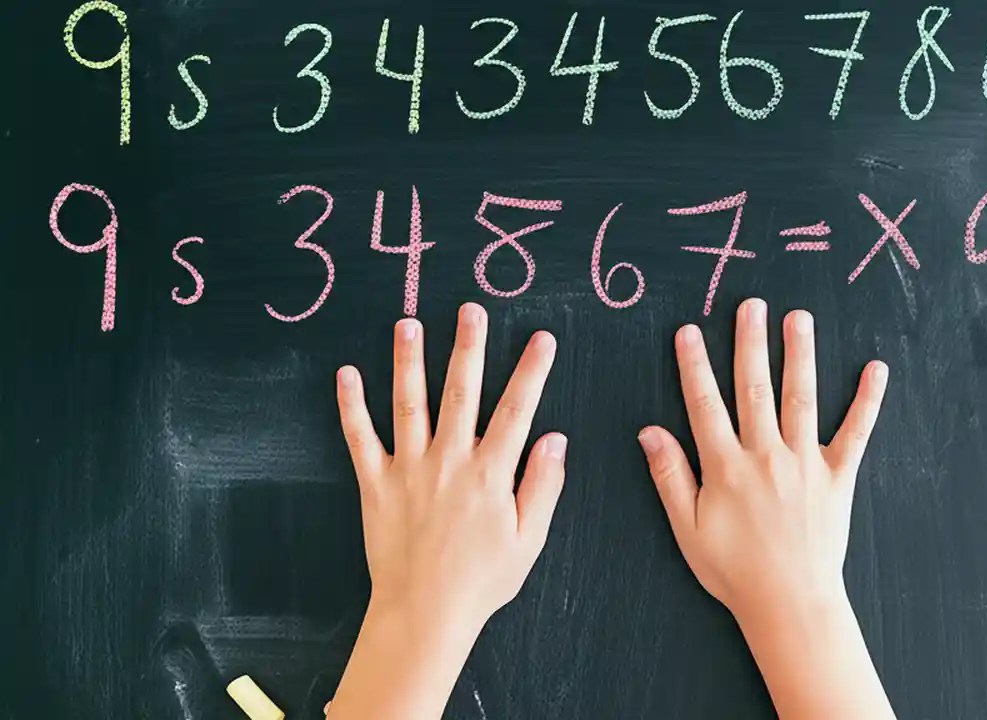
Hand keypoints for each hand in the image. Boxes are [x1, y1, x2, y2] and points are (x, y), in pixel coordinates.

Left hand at [328, 304, 564, 719]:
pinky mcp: (376, 484)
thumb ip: (542, 485)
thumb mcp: (529, 539)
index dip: (531, 371)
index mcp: (491, 473)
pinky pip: (361, 438)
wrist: (424, 613)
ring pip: (410, 403)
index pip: (516, 410)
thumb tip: (555, 439)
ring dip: (409, 360)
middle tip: (470, 310)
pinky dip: (352, 406)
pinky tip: (347, 374)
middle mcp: (450, 461)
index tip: (542, 339)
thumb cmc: (481, 581)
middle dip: (468, 347)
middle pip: (461, 392)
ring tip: (409, 322)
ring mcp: (409, 469)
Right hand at [639, 298, 893, 718]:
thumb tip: (650, 431)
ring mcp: (805, 463)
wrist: (789, 602)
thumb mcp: (687, 528)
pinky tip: (875, 369)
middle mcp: (766, 455)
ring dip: (799, 354)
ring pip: (801, 398)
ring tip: (798, 318)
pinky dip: (867, 400)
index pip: (705, 403)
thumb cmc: (734, 571)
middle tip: (750, 305)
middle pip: (755, 387)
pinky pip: (856, 432)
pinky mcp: (838, 476)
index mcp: (726, 466)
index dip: (694, 365)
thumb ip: (670, 475)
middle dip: (750, 342)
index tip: (689, 331)